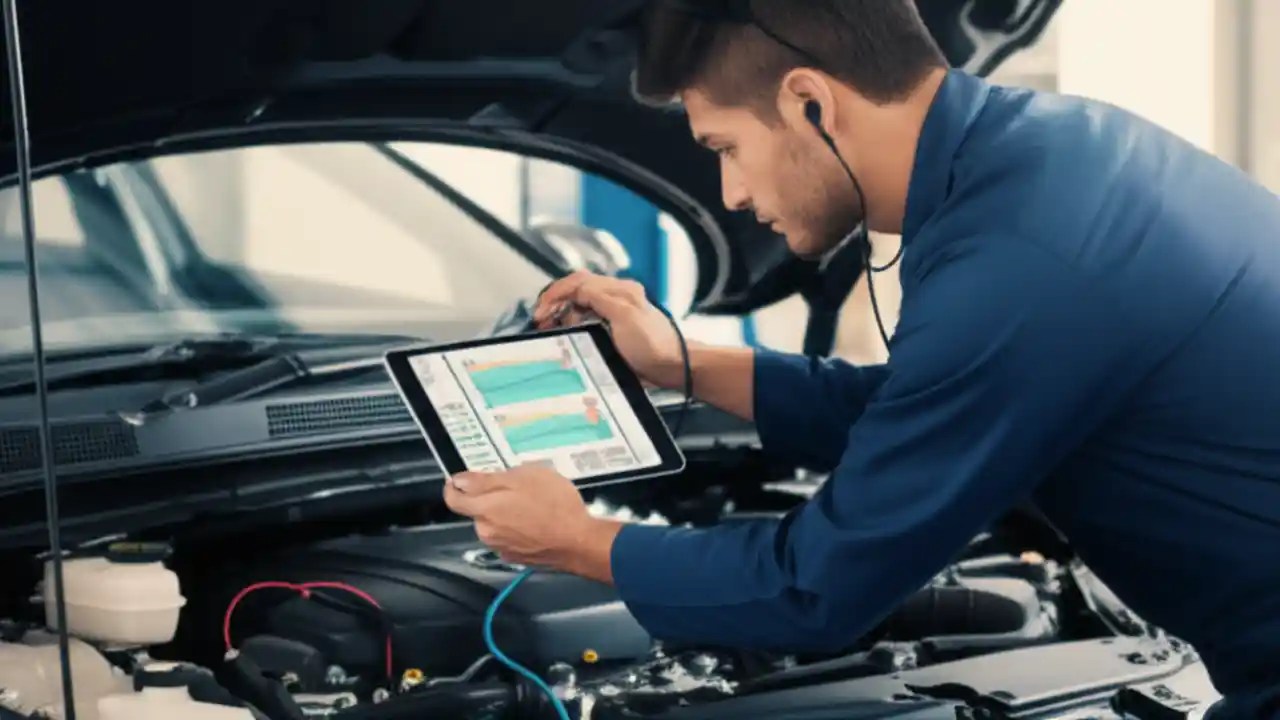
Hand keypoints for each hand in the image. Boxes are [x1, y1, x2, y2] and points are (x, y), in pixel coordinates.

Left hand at [442, 465, 620, 579]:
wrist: (579, 542)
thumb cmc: (554, 505)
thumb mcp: (524, 477)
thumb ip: (487, 480)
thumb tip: (460, 481)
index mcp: (485, 510)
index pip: (453, 499)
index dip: (453, 486)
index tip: (459, 479)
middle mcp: (487, 532)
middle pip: (478, 511)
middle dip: (491, 499)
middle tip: (517, 488)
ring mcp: (501, 548)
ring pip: (495, 525)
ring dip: (505, 515)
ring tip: (533, 505)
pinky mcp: (517, 558)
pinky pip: (509, 538)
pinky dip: (517, 530)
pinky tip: (537, 523)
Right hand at [533, 270, 687, 388]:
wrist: (673, 367)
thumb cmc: (654, 345)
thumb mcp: (624, 316)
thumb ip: (600, 297)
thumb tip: (576, 289)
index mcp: (618, 290)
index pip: (578, 282)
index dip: (556, 294)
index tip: (541, 311)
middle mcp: (615, 297)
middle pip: (576, 290)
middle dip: (555, 302)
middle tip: (541, 321)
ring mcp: (614, 312)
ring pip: (579, 304)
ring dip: (562, 314)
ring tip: (552, 329)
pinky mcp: (613, 328)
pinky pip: (586, 319)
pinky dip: (572, 324)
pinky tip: (567, 335)